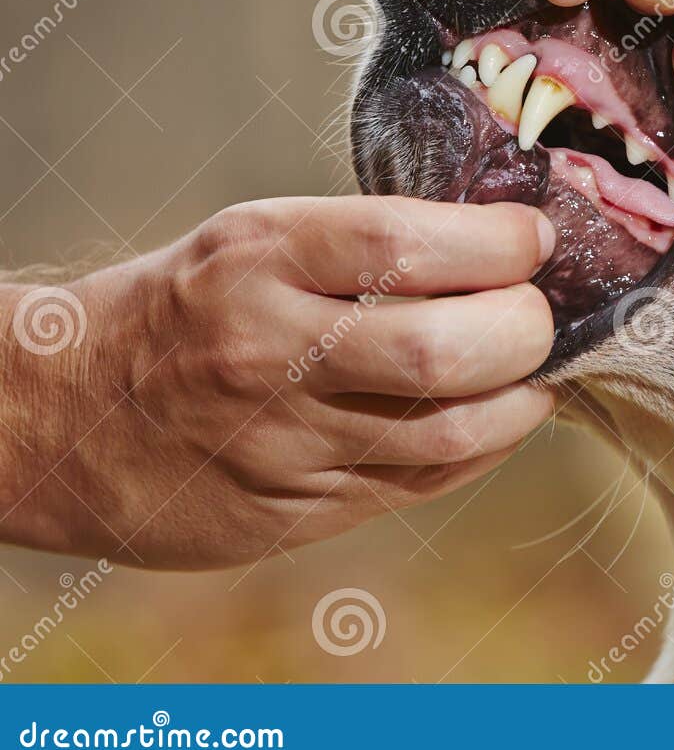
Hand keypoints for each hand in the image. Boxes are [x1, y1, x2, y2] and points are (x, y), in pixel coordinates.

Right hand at [0, 197, 555, 568]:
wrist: (59, 419)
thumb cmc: (180, 311)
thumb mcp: (251, 241)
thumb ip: (365, 244)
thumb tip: (502, 245)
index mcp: (260, 259)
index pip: (409, 243)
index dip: (501, 242)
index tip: (534, 238)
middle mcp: (271, 350)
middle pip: (445, 347)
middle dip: (526, 328)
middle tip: (539, 313)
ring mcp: (284, 441)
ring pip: (453, 431)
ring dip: (523, 399)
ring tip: (530, 372)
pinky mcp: (295, 511)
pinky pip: (424, 482)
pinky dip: (481, 447)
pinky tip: (491, 417)